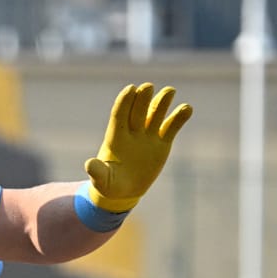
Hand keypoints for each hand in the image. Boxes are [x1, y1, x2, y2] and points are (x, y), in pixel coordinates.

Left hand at [83, 82, 192, 211]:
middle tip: (148, 87)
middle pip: (138, 111)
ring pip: (155, 115)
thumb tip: (89, 165)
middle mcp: (132, 132)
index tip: (130, 88)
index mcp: (115, 137)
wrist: (124, 190)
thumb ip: (97, 172)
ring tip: (169, 91)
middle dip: (142, 99)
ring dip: (162, 103)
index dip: (124, 102)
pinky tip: (187, 108)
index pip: (119, 115)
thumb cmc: (109, 184)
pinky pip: (171, 127)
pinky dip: (178, 118)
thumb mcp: (102, 180)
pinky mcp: (162, 143)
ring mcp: (147, 136)